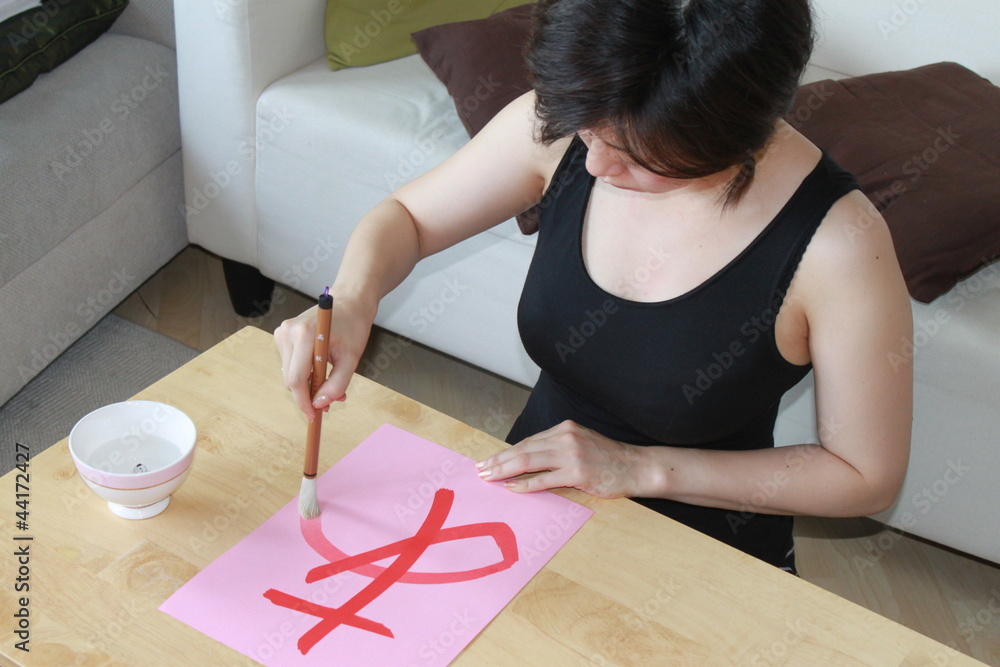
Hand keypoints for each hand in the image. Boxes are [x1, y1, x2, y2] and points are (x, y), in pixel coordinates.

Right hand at [274, 295, 373, 420]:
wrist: (349, 301)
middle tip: (330, 402)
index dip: (304, 402)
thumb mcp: (351, 358)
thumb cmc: (353, 326)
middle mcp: (287, 332)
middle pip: (290, 379)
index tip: (314, 416)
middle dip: (308, 395)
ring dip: (307, 385)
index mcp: (303, 335)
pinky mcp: (283, 335)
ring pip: (289, 374)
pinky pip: (290, 364)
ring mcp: (282, 332)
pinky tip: (321, 371)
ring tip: (330, 383)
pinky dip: (304, 373)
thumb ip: (337, 384)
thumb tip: (320, 404)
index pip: (296, 380)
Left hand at [475, 420, 650, 497]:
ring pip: (529, 461)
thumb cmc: (608, 459)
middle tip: (480, 470)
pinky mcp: (578, 472)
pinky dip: (525, 484)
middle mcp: (566, 437)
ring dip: (505, 471)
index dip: (506, 452)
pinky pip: (545, 479)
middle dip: (498, 460)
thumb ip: (557, 448)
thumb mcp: (581, 444)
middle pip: (523, 449)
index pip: (528, 441)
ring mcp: (572, 454)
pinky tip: (511, 487)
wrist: (637, 467)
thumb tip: (528, 460)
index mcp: (565, 429)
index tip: (489, 460)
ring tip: (489, 478)